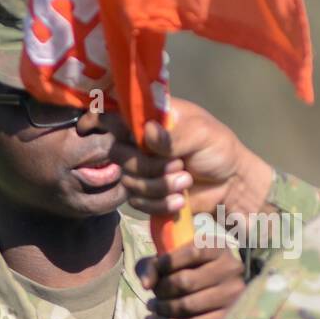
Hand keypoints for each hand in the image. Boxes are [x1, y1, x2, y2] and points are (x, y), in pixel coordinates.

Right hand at [106, 98, 272, 218]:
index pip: (113, 114)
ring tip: (185, 181)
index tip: (88, 129)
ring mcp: (141, 169)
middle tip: (178, 165)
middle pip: (117, 154)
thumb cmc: (218, 149)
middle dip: (147, 166)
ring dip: (157, 186)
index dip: (97, 120)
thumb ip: (174, 135)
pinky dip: (159, 204)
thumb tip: (148, 133)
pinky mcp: (146, 194)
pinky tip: (179, 201)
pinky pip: (137, 202)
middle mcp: (139, 142)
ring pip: (127, 181)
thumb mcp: (201, 134)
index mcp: (149, 119)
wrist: (231, 185)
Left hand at [137, 243, 244, 318]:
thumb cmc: (189, 270)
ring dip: (162, 308)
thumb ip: (152, 264)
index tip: (151, 274)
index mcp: (218, 248)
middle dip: (161, 290)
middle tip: (153, 294)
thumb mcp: (173, 259)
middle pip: (185, 281)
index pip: (191, 253)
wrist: (217, 292)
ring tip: (152, 307)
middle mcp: (230, 269)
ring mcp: (233, 295)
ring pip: (187, 305)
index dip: (164, 264)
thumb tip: (146, 284)